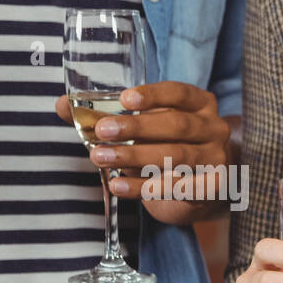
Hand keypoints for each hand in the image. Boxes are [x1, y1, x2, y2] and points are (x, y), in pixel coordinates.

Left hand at [55, 81, 235, 223]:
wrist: (200, 189)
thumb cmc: (165, 148)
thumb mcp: (141, 128)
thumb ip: (105, 116)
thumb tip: (63, 106)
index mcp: (199, 104)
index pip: (179, 93)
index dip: (153, 95)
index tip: (124, 98)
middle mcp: (214, 128)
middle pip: (177, 125)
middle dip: (137, 128)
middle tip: (102, 132)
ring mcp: (218, 158)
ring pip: (177, 156)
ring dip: (135, 158)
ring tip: (100, 158)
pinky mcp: (215, 187)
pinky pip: (180, 188)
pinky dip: (146, 188)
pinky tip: (118, 185)